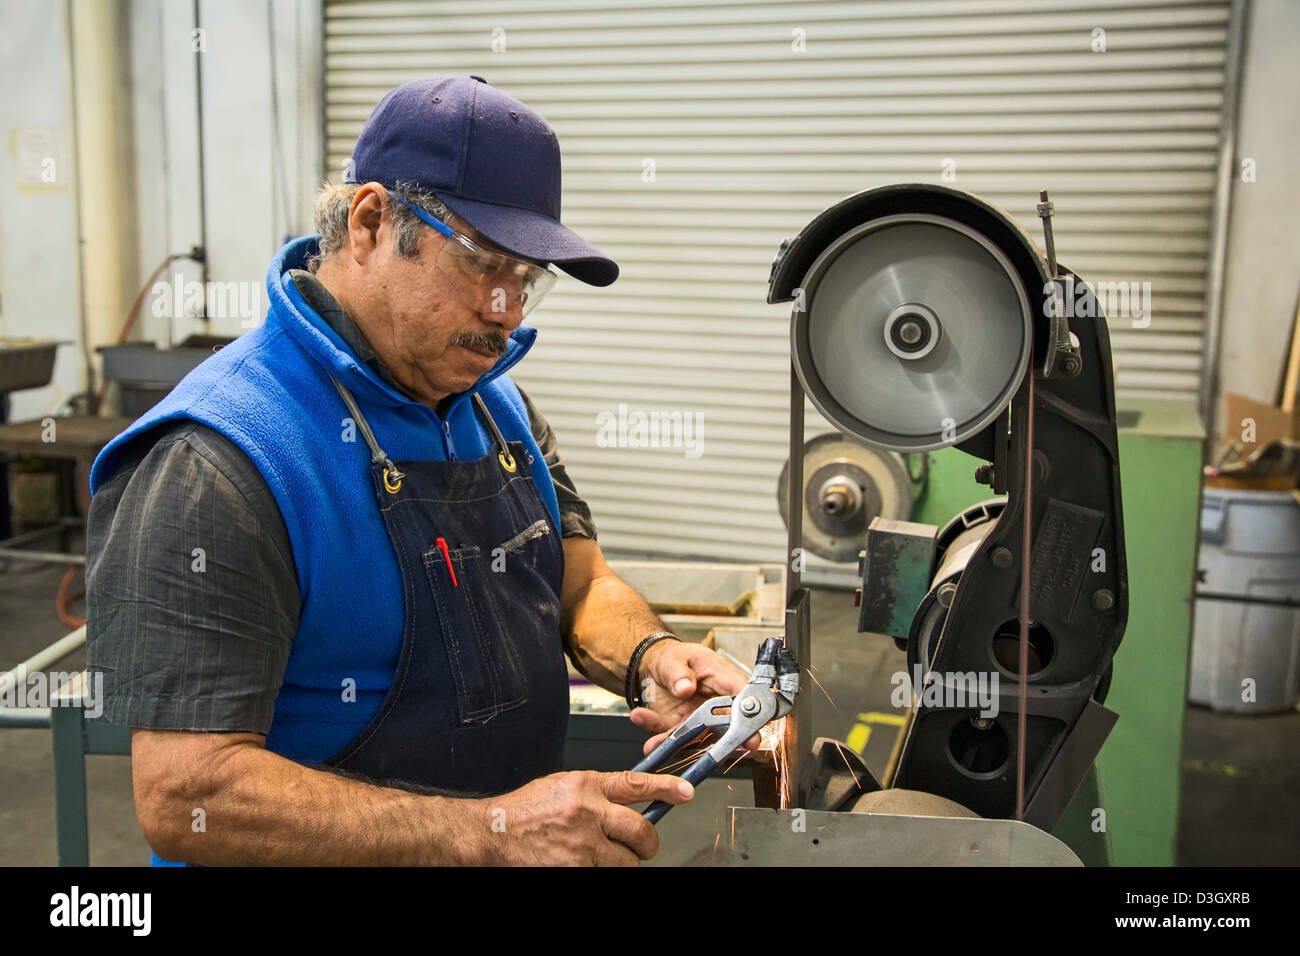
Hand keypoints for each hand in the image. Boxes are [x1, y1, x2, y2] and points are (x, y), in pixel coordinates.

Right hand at [484, 770, 693, 865]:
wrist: (493, 833)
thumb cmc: (526, 810)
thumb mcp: (564, 786)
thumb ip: (597, 792)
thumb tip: (630, 801)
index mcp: (585, 785)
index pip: (636, 783)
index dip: (666, 787)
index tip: (685, 791)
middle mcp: (587, 812)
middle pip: (641, 830)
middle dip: (647, 842)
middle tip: (641, 845)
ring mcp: (582, 844)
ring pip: (628, 861)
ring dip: (621, 862)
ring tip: (600, 855)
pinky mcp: (576, 869)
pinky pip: (605, 873)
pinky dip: (599, 870)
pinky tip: (581, 862)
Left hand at [630, 641, 761, 755]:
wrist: (652, 667)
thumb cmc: (673, 659)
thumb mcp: (673, 659)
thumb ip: (678, 673)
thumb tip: (686, 687)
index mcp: (721, 677)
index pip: (742, 695)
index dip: (750, 716)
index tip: (751, 733)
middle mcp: (715, 702)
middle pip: (727, 724)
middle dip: (721, 741)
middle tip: (710, 746)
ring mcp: (699, 718)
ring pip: (697, 736)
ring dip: (678, 741)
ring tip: (658, 740)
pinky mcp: (681, 728)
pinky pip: (672, 736)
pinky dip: (657, 736)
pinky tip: (643, 722)